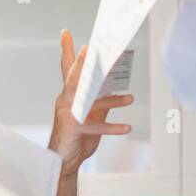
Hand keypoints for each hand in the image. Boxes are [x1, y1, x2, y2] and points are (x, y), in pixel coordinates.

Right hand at [48, 29, 133, 175]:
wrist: (64, 161)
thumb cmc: (79, 137)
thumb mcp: (93, 118)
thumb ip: (101, 103)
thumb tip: (116, 89)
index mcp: (69, 96)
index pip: (68, 70)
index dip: (67, 51)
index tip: (66, 33)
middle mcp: (65, 101)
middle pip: (76, 77)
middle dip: (84, 62)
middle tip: (93, 49)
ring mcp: (68, 114)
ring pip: (90, 101)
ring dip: (113, 100)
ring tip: (131, 98)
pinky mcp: (73, 129)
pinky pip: (95, 125)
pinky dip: (113, 127)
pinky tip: (127, 127)